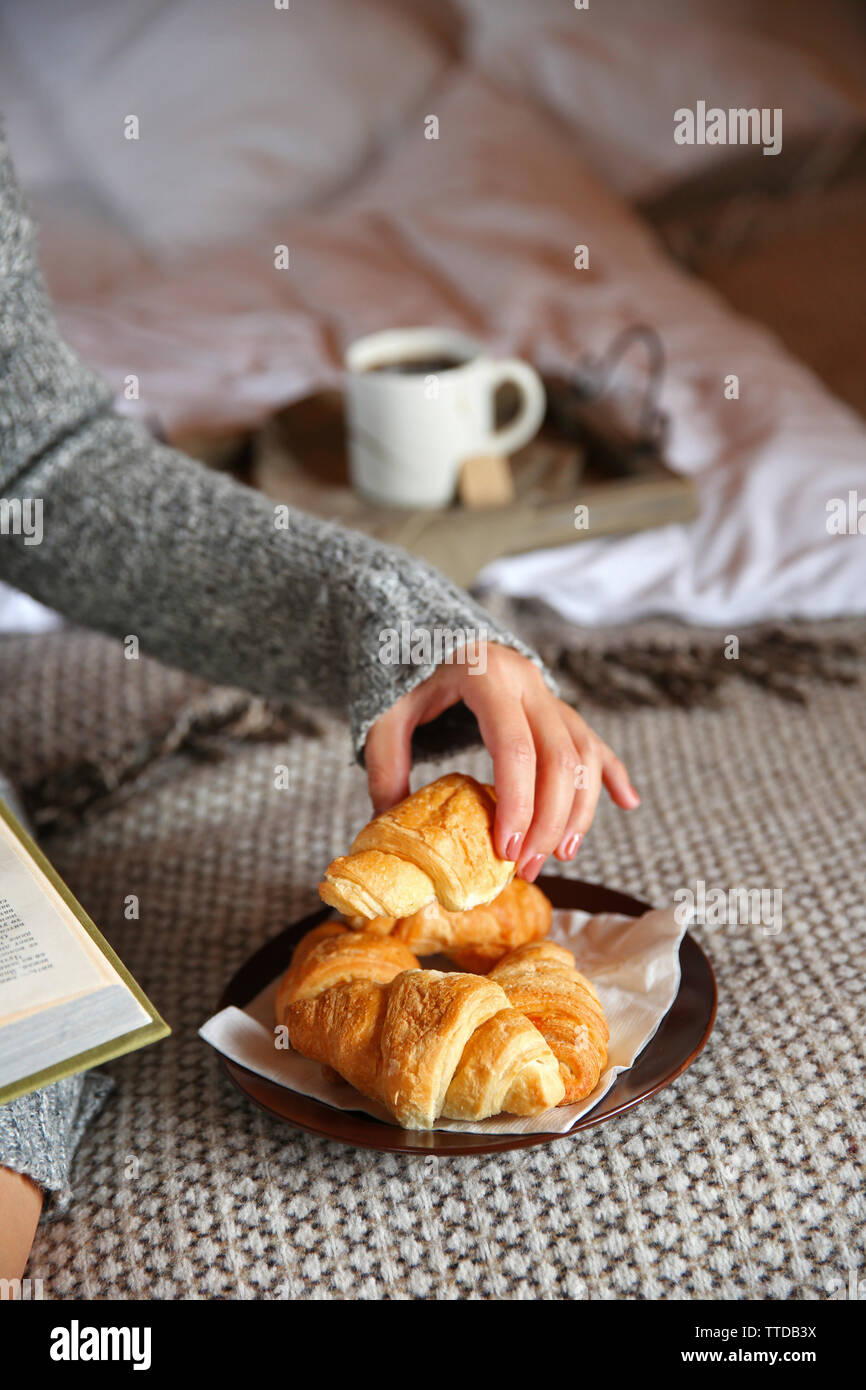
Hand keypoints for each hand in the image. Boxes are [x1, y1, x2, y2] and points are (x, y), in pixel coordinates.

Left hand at [364, 641, 639, 880]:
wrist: (425, 625)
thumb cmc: (403, 667)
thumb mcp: (384, 710)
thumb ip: (386, 762)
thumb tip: (389, 823)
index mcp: (486, 675)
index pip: (515, 748)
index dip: (517, 803)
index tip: (506, 849)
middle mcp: (527, 681)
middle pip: (559, 758)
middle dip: (549, 820)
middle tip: (527, 866)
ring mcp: (546, 691)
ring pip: (583, 753)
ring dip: (579, 809)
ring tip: (561, 854)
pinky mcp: (554, 704)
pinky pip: (592, 740)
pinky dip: (611, 773)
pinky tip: (629, 803)